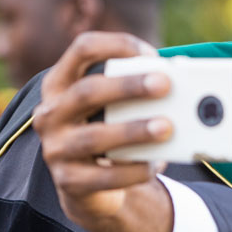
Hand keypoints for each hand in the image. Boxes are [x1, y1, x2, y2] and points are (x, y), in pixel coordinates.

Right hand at [34, 31, 174, 231]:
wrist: (88, 186)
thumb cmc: (110, 131)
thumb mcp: (115, 107)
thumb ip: (136, 93)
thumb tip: (181, 88)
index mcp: (61, 84)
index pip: (82, 49)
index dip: (117, 45)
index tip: (150, 53)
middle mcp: (50, 113)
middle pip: (87, 91)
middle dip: (128, 86)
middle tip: (165, 84)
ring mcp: (55, 149)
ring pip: (95, 136)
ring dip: (134, 130)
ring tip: (166, 127)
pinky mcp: (69, 182)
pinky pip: (104, 176)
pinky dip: (134, 169)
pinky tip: (156, 163)